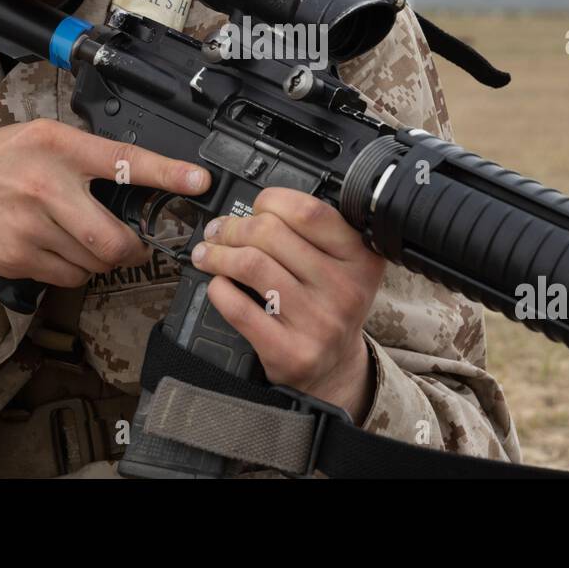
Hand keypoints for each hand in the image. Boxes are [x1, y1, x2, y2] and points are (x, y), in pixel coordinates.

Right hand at [0, 119, 210, 319]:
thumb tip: (136, 172)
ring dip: (98, 259)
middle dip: (130, 248)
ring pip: (94, 262)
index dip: (168, 172)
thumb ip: (81, 152)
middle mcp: (45, 183)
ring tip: (74, 237)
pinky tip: (51, 249)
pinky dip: (72, 271)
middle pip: (114, 238)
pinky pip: (69, 276)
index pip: (124, 159)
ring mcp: (29, 225)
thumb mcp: (35, 139)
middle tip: (130, 242)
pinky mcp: (18, 257)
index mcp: (56, 145)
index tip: (199, 180)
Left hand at [190, 188, 385, 422]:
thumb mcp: (341, 264)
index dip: (271, 201)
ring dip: (218, 254)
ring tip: (208, 253)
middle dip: (234, 226)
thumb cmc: (329, 305)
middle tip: (219, 231)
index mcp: (361, 258)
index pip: (308, 211)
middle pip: (272, 234)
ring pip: (251, 265)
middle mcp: (345, 289)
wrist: (333, 368)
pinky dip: (218, 289)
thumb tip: (252, 209)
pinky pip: (239, 308)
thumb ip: (311, 233)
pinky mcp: (290, 351)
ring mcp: (318, 323)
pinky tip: (216, 285)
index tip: (255, 207)